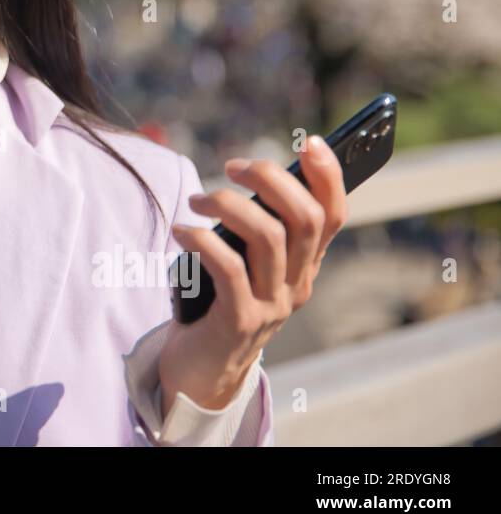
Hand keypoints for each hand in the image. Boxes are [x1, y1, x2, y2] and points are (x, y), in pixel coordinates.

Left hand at [156, 135, 347, 414]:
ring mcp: (273, 306)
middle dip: (271, 179)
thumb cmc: (217, 302)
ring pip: (268, 238)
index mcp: (304, 266)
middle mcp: (297, 285)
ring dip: (227, 205)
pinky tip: (180, 230)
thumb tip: (248, 177)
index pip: (334, 216)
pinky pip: (228, 269)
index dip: (329, 176)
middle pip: (304, 218)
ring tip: (195, 199)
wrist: (201, 371)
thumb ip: (253, 229)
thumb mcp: (244, 262)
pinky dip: (201, 240)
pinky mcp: (240, 322)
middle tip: (232, 165)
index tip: (309, 142)